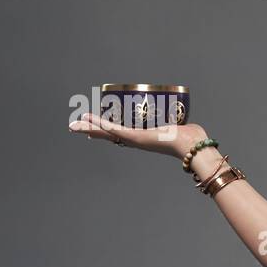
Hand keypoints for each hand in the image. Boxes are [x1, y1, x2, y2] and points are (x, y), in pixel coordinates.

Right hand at [68, 110, 206, 159]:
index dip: (106, 129)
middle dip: (92, 129)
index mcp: (144, 138)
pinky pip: (112, 130)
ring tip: (74, 125)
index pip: (120, 133)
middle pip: (109, 134)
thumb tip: (187, 124)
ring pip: (107, 132)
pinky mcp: (134, 137)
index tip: (94, 125)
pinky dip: (99, 125)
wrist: (191, 146)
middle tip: (76, 127)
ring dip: (90, 127)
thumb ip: (182, 127)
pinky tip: (86, 121)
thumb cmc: (190, 139)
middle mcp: (137, 140)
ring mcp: (134, 139)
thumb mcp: (180, 130)